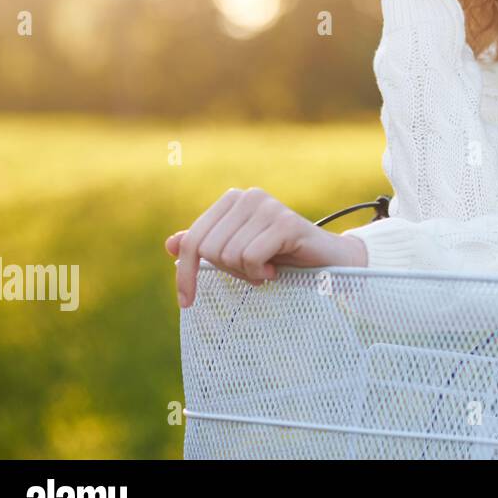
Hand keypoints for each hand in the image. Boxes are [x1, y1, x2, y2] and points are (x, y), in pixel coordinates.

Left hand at [165, 187, 367, 307]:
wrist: (327, 262)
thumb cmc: (281, 257)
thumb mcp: (238, 253)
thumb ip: (206, 246)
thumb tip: (170, 244)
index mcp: (232, 200)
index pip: (192, 240)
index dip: (185, 274)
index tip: (186, 301)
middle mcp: (248, 195)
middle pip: (209, 250)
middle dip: (229, 271)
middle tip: (254, 271)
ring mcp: (268, 206)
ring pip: (230, 255)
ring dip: (248, 273)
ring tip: (267, 268)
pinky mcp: (285, 222)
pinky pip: (250, 257)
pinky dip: (261, 272)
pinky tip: (276, 269)